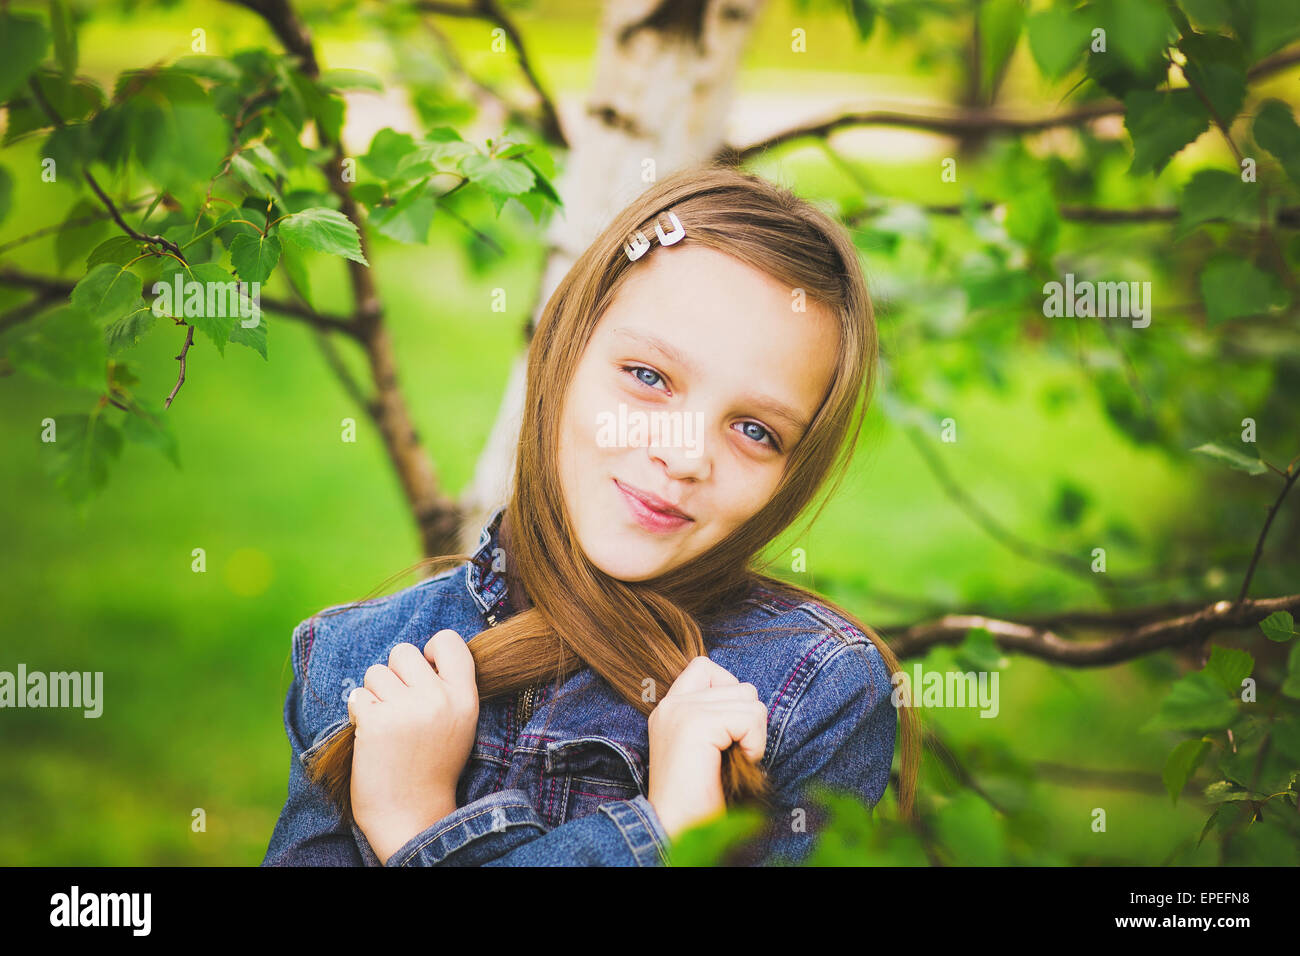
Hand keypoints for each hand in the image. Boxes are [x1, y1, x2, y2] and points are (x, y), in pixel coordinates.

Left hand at [348, 629, 478, 863]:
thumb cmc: (433, 765)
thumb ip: (447, 687)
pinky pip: (357, 695)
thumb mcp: (459, 722)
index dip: (431, 650)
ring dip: (375, 695)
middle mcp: (438, 698)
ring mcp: (406, 709)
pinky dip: (359, 713)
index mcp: (465, 696)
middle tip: (400, 705)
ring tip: (388, 724)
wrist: (411, 813)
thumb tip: (421, 655)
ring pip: (376, 672)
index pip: (449, 640)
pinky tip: (372, 736)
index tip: (425, 672)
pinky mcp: (375, 722)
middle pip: (404, 651)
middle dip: (395, 674)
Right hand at [646, 656, 766, 841]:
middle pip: (739, 685)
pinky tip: (738, 762)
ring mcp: (682, 711)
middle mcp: (672, 704)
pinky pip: (750, 718)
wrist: (676, 829)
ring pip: (750, 698)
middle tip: (731, 753)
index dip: (729, 692)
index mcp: (669, 707)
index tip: (726, 731)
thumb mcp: (703, 746)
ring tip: (733, 759)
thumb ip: (715, 714)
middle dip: (748, 721)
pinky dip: (754, 743)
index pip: (705, 667)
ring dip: (753, 733)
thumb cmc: (698, 796)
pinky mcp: (697, 724)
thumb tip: (749, 696)